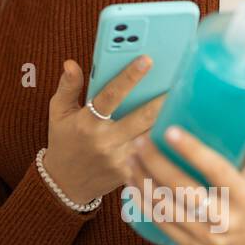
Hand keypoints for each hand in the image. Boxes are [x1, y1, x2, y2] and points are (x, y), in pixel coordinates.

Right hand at [43, 55, 167, 205]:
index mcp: (87, 122)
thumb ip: (67, 87)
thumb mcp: (58, 113)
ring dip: (169, 120)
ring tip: (186, 103)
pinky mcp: (130, 174)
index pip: (110, 95)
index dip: (129, 77)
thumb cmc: (63, 142)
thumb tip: (71, 64)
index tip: (146, 60)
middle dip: (162, 100)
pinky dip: (166, 143)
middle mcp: (105, 141)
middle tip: (180, 83)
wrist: (65, 184)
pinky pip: (153, 156)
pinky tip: (180, 132)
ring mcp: (119, 159)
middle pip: (141, 117)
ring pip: (152, 136)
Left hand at [125, 109, 244, 244]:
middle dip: (156, 165)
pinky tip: (131, 184)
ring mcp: (210, 238)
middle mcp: (228, 220)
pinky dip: (143, 204)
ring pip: (168, 210)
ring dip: (144, 183)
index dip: (192, 151)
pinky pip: (163, 225)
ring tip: (130, 158)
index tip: (169, 131)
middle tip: (140, 142)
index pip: (216, 171)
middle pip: (184, 190)